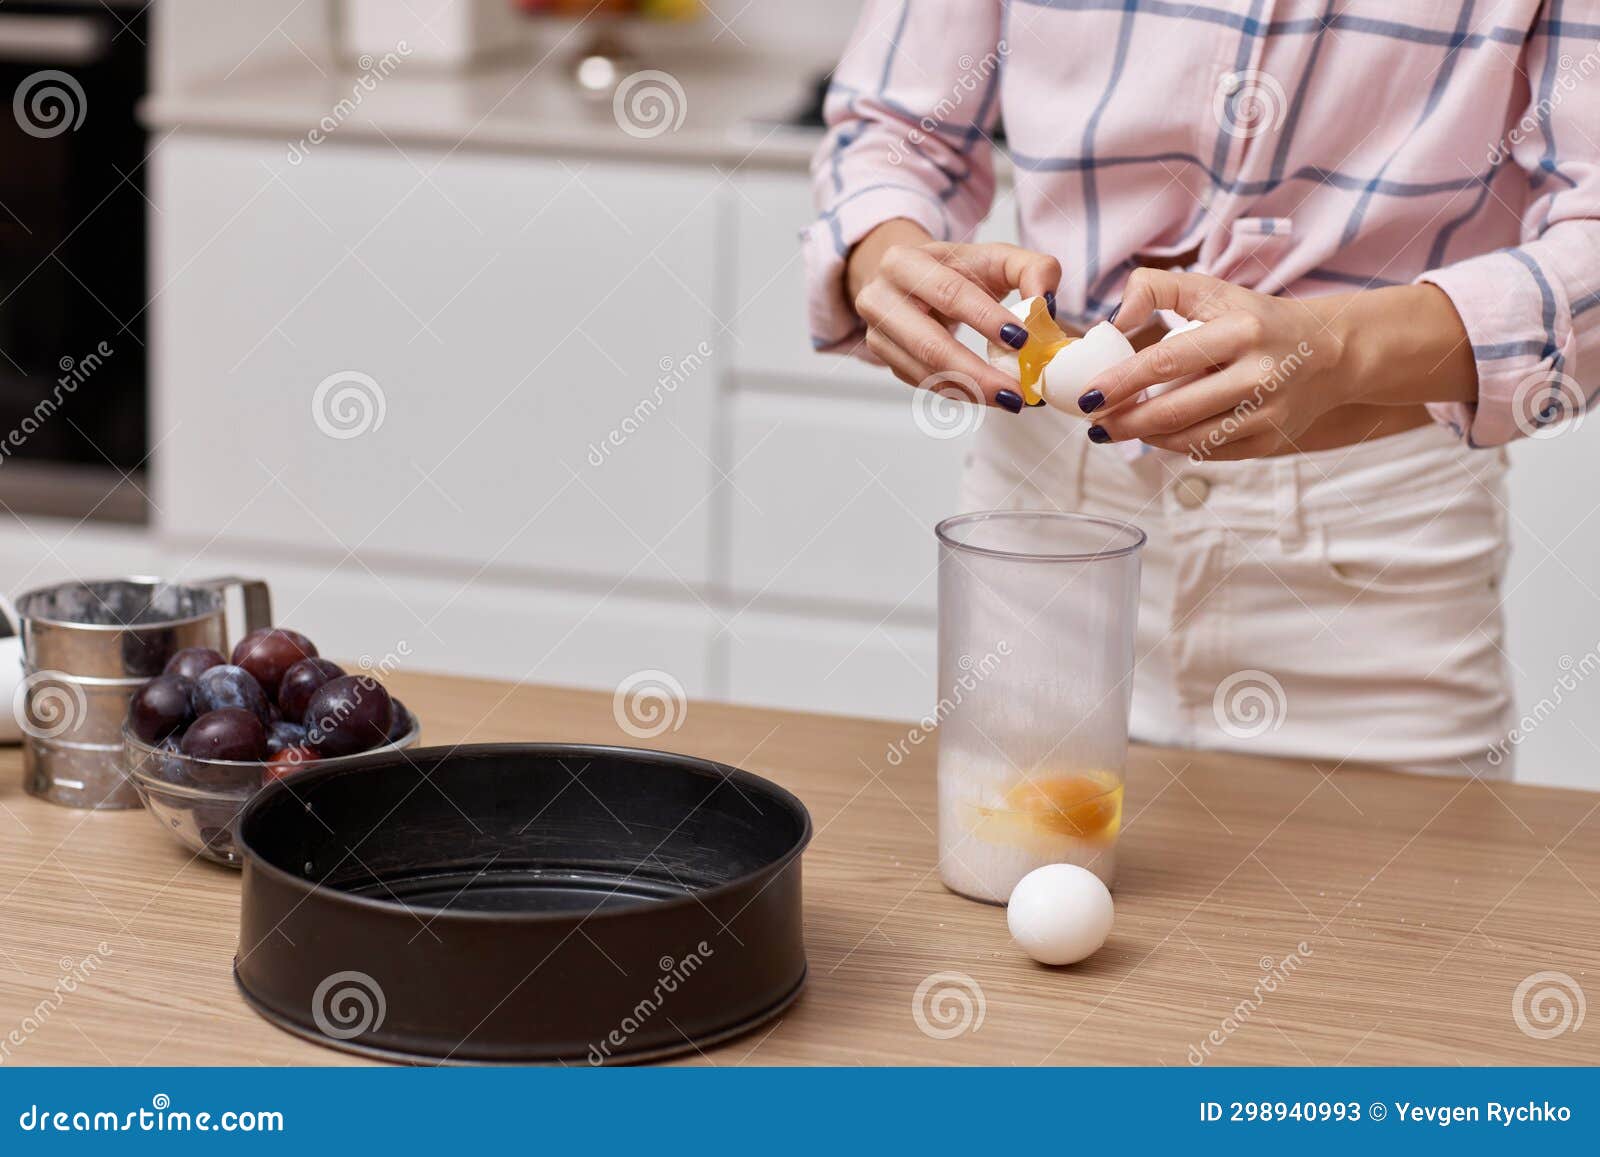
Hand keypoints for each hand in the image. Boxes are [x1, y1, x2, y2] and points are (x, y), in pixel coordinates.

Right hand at [848, 220, 1061, 411]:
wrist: (909, 280)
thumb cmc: (954, 269)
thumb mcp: (996, 257)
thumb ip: (1032, 270)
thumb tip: (1044, 306)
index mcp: (904, 262)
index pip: (948, 294)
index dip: (984, 319)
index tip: (1021, 341)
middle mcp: (879, 298)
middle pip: (930, 345)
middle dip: (977, 373)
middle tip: (1017, 391)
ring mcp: (877, 334)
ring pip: (926, 372)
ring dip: (972, 391)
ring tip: (1012, 398)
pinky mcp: (885, 361)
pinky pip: (924, 384)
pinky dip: (960, 393)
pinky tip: (988, 394)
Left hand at [1078, 269, 1352, 458]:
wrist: (1331, 353)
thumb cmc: (1257, 319)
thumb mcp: (1213, 291)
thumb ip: (1157, 289)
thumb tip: (1115, 320)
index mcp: (1241, 331)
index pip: (1166, 362)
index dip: (1120, 383)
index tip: (1087, 397)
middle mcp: (1258, 375)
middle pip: (1174, 411)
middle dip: (1125, 422)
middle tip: (1095, 422)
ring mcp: (1267, 413)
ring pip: (1188, 439)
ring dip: (1145, 438)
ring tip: (1119, 427)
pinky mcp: (1269, 441)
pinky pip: (1209, 451)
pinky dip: (1176, 445)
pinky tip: (1157, 434)